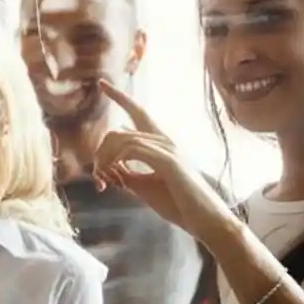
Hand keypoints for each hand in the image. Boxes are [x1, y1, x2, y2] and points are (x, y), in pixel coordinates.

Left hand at [93, 80, 238, 242]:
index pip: (138, 112)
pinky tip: (115, 177)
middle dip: (100, 153)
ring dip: (104, 160)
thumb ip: (126, 172)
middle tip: (98, 178)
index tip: (102, 82)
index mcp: (161, 144)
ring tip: (104, 181)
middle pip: (118, 131)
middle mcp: (165, 141)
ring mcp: (168, 149)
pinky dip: (116, 161)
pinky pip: (132, 149)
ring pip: (121, 139)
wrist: (205, 221)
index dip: (120, 97)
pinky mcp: (169, 161)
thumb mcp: (143, 186)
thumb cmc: (178, 204)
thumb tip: (108, 164)